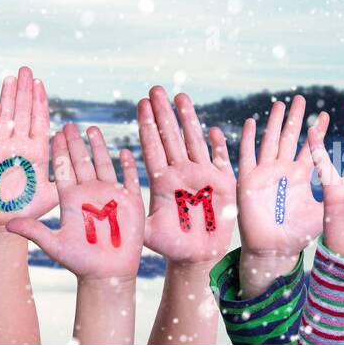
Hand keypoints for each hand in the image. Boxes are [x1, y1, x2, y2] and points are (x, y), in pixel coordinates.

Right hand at [0, 67, 58, 229]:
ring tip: (11, 79)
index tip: (41, 83)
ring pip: (5, 119)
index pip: (38, 120)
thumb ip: (64, 179)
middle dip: (24, 92)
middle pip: (22, 114)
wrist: (5, 222)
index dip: (39, 102)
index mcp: (35, 151)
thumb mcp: (53, 193)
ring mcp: (0, 150)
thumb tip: (81, 163)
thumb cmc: (30, 208)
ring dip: (8, 99)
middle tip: (27, 70)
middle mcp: (18, 146)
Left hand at [6, 124, 145, 279]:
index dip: (59, 151)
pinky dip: (128, 166)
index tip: (54, 133)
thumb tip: (7, 225)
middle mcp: (90, 193)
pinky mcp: (130, 202)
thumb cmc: (79, 261)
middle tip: (69, 124)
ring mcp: (110, 196)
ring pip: (104, 164)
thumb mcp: (53, 244)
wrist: (106, 274)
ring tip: (91, 129)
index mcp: (71, 199)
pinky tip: (125, 151)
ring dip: (98, 147)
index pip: (63, 169)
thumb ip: (33, 231)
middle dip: (75, 143)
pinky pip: (130, 179)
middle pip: (82, 162)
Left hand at [136, 86, 236, 263]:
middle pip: (171, 137)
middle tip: (156, 89)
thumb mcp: (149, 234)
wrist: (197, 256)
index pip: (153, 147)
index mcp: (162, 181)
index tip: (141, 103)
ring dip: (188, 120)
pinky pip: (221, 160)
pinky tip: (213, 130)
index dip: (148, 125)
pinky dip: (218, 146)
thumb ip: (137, 221)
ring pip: (194, 142)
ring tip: (180, 96)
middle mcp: (181, 173)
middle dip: (164, 113)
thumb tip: (120, 207)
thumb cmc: (171, 246)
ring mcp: (203, 176)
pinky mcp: (223, 184)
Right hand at [237, 95, 325, 256]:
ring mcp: (265, 174)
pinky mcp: (249, 181)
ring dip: (273, 123)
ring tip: (279, 104)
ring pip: (269, 142)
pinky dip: (248, 139)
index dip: (316, 131)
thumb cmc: (298, 235)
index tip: (324, 113)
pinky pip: (247, 156)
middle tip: (301, 98)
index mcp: (300, 176)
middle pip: (289, 138)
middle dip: (295, 119)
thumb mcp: (323, 213)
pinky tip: (252, 122)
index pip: (310, 148)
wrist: (273, 250)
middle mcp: (283, 171)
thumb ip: (339, 200)